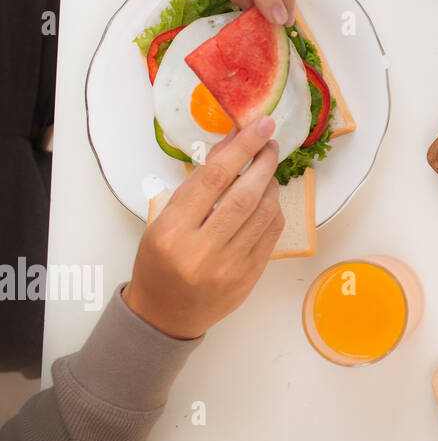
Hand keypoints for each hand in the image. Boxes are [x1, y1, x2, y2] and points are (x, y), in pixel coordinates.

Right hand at [123, 118, 284, 339]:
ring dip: (272, 185)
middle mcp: (201, 250)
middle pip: (245, 195)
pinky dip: (274, 210)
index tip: (261, 126)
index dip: (241, 147)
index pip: (213, 179)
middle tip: (271, 143)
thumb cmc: (160, 261)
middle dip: (264, 162)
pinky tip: (268, 200)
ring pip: (264, 214)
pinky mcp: (249, 277)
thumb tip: (233, 144)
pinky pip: (271, 234)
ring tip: (267, 172)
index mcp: (172, 232)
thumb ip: (198, 185)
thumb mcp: (165, 220)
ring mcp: (228, 267)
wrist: (164, 314)